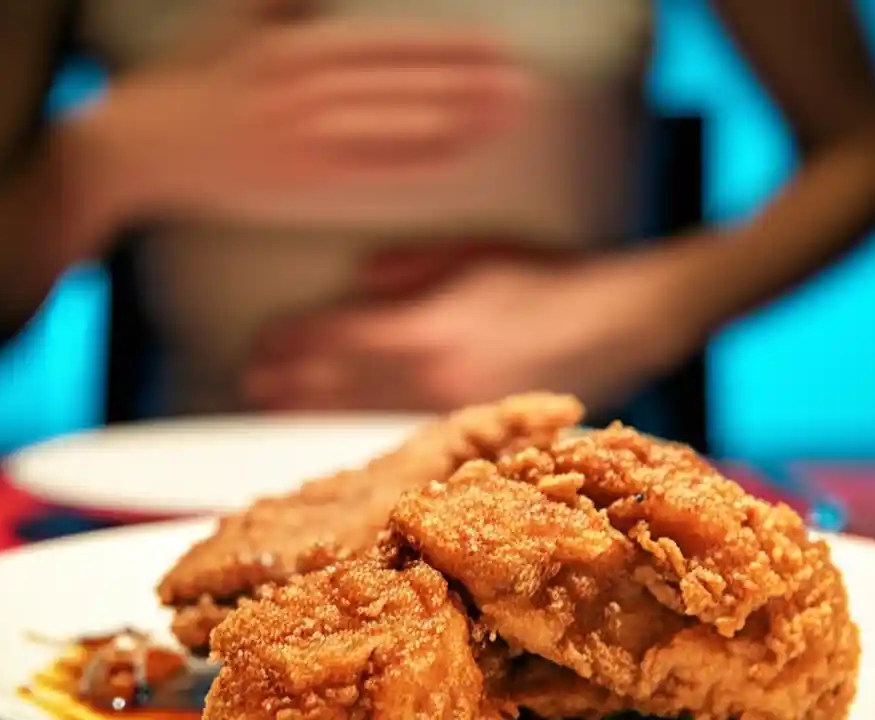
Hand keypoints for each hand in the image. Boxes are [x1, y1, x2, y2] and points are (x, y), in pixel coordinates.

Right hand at [72, 23, 533, 238]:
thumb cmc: (185, 86)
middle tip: (523, 85)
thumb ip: (288, 3)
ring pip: (397, 123)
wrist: (133, 147)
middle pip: (404, 82)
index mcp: (293, 46)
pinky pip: (371, 167)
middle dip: (469, 83)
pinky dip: (418, 158)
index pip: (388, 44)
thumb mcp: (234, 25)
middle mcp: (302, 86)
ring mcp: (300, 135)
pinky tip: (456, 154)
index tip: (493, 48)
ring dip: (458, 119)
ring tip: (507, 116)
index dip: (446, 47)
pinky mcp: (296, 178)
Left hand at [242, 247, 707, 411]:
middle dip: (292, 380)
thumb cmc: (551, 278)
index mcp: (428, 329)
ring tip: (281, 401)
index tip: (262, 343)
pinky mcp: (475, 429)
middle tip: (254, 378)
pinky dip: (367, 423)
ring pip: (367, 414)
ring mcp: (452, 409)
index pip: (338, 341)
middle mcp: (432, 378)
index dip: (294, 344)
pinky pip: (406, 431)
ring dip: (319, 407)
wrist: (620, 322)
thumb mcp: (474, 255)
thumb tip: (358, 280)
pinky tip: (346, 422)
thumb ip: (409, 269)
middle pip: (341, 385)